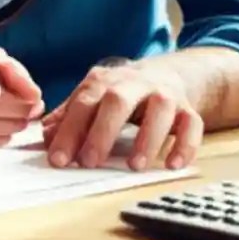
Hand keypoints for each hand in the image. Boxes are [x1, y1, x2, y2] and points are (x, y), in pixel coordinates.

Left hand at [41, 61, 202, 170]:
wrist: (170, 73)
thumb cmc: (121, 93)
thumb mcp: (93, 97)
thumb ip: (69, 116)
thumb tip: (45, 136)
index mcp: (104, 81)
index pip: (83, 103)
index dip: (69, 131)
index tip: (59, 159)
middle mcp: (135, 83)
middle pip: (117, 101)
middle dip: (102, 131)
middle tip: (90, 162)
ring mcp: (164, 94)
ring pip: (160, 109)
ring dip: (147, 138)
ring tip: (134, 166)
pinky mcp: (189, 109)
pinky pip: (192, 124)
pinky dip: (185, 145)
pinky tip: (172, 165)